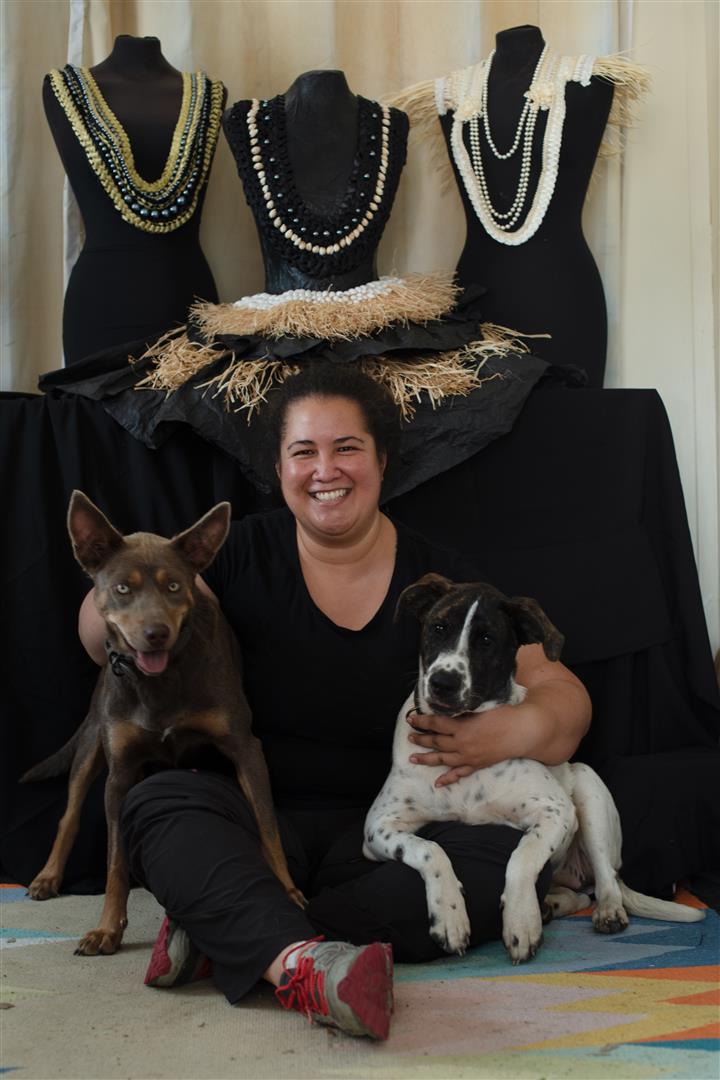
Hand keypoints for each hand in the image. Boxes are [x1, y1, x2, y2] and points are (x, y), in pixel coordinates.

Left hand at [407, 705, 525, 786]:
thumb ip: (463, 711)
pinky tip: (437, 783)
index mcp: (462, 726)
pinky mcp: (477, 764)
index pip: (436, 723)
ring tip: (413, 758)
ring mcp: (468, 756)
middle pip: (436, 741)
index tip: (411, 718)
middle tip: (409, 737)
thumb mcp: (480, 708)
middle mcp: (462, 743)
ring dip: (427, 758)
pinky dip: (448, 779)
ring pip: (443, 759)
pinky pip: (459, 773)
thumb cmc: (503, 714)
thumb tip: (448, 709)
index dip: (422, 720)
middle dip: (421, 739)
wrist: (521, 732)